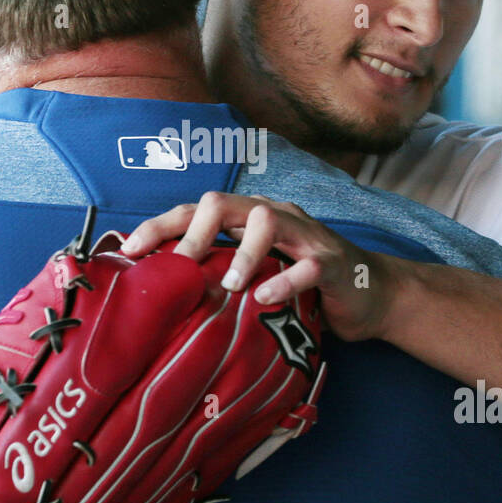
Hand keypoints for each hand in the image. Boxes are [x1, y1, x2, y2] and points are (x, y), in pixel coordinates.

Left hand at [119, 191, 403, 342]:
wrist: (373, 296)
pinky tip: (266, 298)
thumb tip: (161, 296)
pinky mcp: (333, 263)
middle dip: (194, 233)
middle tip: (178, 269)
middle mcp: (274, 216)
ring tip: (228, 284)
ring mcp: (306, 236)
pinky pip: (308, 266)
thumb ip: (220, 276)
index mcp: (249, 217)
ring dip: (242, 252)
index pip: (197, 211)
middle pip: (226, 204)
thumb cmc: (303, 288)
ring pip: (267, 222)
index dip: (162, 226)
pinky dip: (285, 281)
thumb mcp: (257, 277)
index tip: (128, 249)